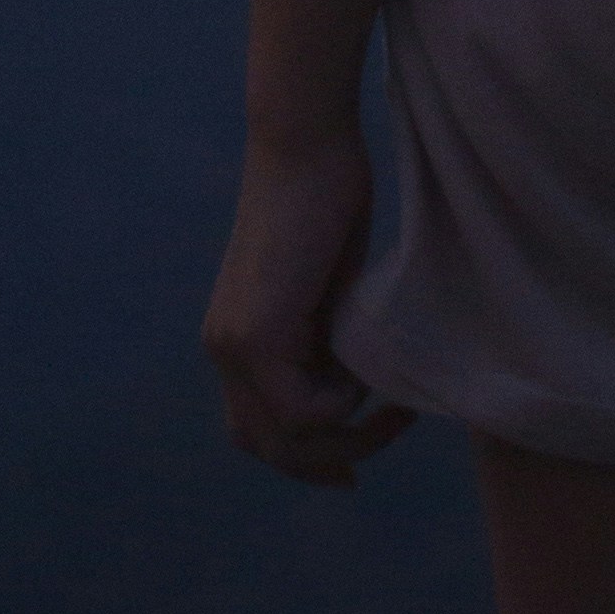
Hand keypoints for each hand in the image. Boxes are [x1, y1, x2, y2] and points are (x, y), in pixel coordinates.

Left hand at [203, 127, 415, 486]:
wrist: (306, 143)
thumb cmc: (328, 198)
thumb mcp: (329, 291)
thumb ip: (327, 342)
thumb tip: (354, 394)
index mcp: (234, 340)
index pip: (255, 433)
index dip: (305, 460)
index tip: (353, 469)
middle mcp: (223, 351)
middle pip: (269, 449)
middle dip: (333, 460)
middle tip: (388, 432)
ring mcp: (233, 347)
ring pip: (285, 441)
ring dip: (348, 435)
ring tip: (392, 404)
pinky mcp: (255, 337)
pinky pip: (302, 412)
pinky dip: (343, 402)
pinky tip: (364, 365)